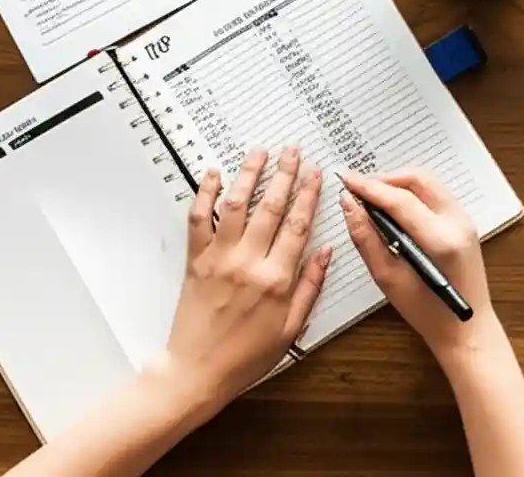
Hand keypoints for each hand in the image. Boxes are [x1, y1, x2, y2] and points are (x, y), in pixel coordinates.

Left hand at [156, 146, 330, 409]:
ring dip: (248, 175)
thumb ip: (310, 286)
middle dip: (284, 174)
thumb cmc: (247, 356)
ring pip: (236, 205)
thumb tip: (326, 252)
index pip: (298, 226)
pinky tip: (212, 175)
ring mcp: (220, 259)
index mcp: (277, 280)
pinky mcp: (196, 261)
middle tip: (292, 151)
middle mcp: (249, 263)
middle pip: (270, 208)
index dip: (308, 195)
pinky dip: (204, 194)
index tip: (315, 173)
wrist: (198, 371)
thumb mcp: (292, 328)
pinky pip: (198, 220)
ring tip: (259, 152)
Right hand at [340, 170, 500, 363]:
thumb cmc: (428, 313)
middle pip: (418, 179)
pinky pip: (435, 194)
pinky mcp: (465, 222)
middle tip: (358, 188)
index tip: (345, 179)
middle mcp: (458, 222)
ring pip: (427, 182)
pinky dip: (411, 192)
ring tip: (372, 196)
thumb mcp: (389, 279)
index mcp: (441, 240)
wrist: (467, 329)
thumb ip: (366, 238)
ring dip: (398, 183)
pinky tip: (393, 206)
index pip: (400, 199)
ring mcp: (465, 220)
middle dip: (384, 178)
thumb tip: (348, 205)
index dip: (369, 187)